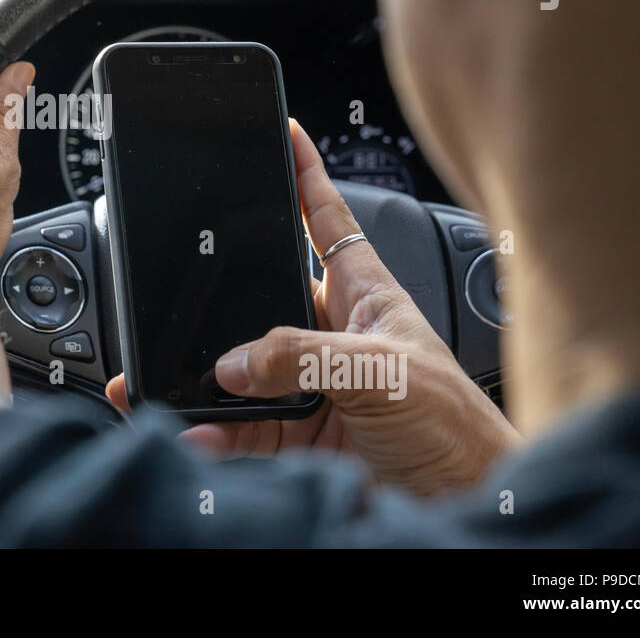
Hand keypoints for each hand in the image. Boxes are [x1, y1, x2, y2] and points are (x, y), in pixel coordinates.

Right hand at [107, 119, 519, 495]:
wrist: (471, 503)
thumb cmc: (460, 430)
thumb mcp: (385, 373)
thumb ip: (306, 357)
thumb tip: (236, 361)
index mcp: (367, 296)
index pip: (328, 220)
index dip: (305, 176)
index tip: (282, 135)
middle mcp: (334, 335)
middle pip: (263, 298)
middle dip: (217, 300)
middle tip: (175, 298)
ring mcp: (314, 386)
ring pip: (241, 368)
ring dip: (204, 378)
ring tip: (169, 383)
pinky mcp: (299, 435)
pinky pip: (241, 426)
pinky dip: (213, 432)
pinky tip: (199, 435)